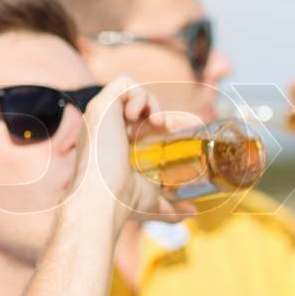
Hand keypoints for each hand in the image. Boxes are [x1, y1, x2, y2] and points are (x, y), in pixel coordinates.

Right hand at [74, 77, 196, 232]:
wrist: (103, 197)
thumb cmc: (121, 201)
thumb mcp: (151, 202)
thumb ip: (171, 208)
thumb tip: (193, 213)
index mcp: (111, 144)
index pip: (136, 123)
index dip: (158, 120)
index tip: (176, 129)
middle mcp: (103, 127)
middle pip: (133, 104)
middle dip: (155, 110)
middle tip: (168, 126)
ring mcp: (101, 115)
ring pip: (128, 90)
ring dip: (149, 101)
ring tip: (156, 122)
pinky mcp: (102, 105)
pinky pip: (123, 83)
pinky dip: (139, 95)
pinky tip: (139, 117)